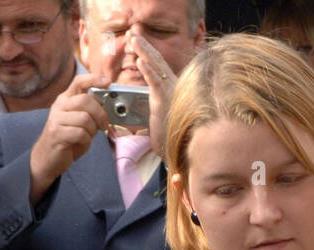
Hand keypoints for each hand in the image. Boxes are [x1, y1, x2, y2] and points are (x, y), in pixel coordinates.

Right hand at [29, 73, 110, 202]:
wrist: (49, 157)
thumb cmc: (69, 138)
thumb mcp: (80, 121)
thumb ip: (90, 112)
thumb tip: (109, 106)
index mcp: (66, 99)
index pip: (79, 82)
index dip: (94, 79)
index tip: (108, 82)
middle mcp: (60, 106)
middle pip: (85, 101)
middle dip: (100, 114)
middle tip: (103, 125)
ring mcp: (56, 119)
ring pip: (85, 119)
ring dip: (93, 130)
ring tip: (88, 136)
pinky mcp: (56, 133)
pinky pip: (81, 134)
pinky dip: (86, 141)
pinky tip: (80, 143)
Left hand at [132, 35, 178, 157]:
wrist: (180, 151)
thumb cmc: (172, 137)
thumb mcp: (163, 118)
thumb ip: (157, 107)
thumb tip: (149, 104)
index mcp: (174, 90)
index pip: (161, 68)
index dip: (150, 53)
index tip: (139, 42)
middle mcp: (175, 88)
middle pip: (158, 63)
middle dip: (145, 47)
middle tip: (133, 35)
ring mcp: (171, 93)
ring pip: (157, 68)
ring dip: (144, 52)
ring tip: (134, 40)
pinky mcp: (165, 102)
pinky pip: (156, 83)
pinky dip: (148, 71)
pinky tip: (140, 61)